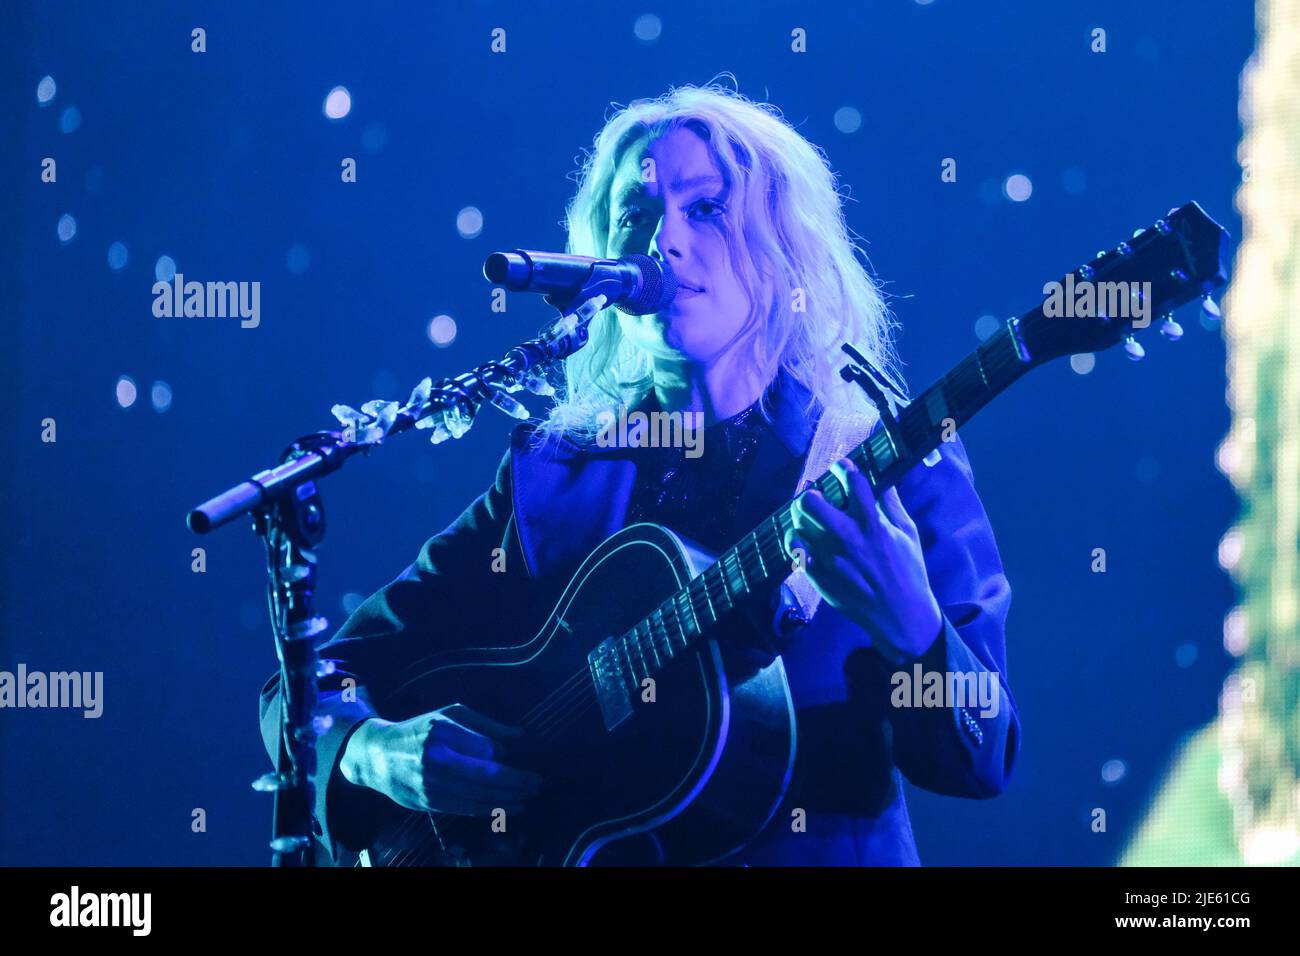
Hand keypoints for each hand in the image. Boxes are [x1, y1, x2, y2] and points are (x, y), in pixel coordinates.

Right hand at [340, 703, 541, 815]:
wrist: (378, 756)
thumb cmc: (420, 730)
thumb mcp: (450, 714)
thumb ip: (485, 725)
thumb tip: (520, 735)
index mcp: (441, 732)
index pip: (484, 748)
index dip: (502, 754)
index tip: (515, 756)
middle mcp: (435, 759)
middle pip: (485, 777)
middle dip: (517, 782)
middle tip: (538, 783)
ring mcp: (430, 785)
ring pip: (477, 797)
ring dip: (508, 800)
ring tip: (529, 798)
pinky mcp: (429, 803)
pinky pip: (465, 809)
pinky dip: (489, 810)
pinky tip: (507, 807)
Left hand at [784, 456, 942, 662]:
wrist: (900, 615)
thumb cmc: (909, 572)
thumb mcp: (909, 533)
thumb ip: (892, 505)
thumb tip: (885, 480)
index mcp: (872, 526)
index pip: (853, 484)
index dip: (844, 468)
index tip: (841, 466)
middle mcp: (847, 539)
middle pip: (811, 503)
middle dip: (810, 492)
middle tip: (815, 493)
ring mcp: (829, 559)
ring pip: (798, 524)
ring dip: (800, 516)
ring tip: (807, 515)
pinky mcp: (819, 576)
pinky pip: (795, 551)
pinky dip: (796, 541)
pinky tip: (803, 539)